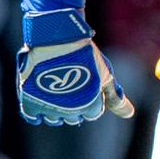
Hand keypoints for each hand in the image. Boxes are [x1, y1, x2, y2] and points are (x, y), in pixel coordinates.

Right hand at [16, 9, 134, 125]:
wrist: (58, 39)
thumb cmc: (85, 56)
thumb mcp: (106, 76)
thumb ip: (116, 99)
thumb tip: (129, 115)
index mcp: (90, 106)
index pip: (92, 114)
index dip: (92, 99)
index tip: (87, 83)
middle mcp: (70, 111)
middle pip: (73, 117)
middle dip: (74, 106)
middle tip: (71, 84)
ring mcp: (49, 107)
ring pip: (54, 119)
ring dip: (56, 110)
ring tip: (57, 90)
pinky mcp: (30, 101)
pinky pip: (33, 117)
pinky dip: (37, 113)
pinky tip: (42, 101)